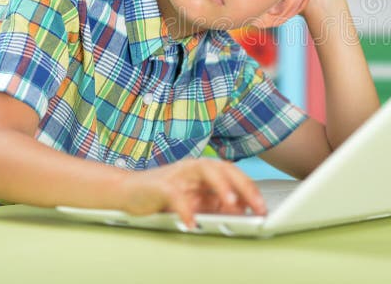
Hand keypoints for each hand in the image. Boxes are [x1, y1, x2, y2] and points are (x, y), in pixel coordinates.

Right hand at [119, 158, 265, 227]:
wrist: (128, 191)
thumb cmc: (162, 196)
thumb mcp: (195, 201)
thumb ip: (215, 204)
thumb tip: (241, 211)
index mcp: (204, 171)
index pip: (233, 174)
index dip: (250, 189)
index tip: (262, 206)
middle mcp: (194, 168)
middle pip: (224, 169)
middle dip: (243, 187)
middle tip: (257, 206)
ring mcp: (178, 174)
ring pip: (204, 171)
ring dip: (220, 186)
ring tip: (231, 204)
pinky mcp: (160, 185)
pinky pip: (175, 195)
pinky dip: (185, 209)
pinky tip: (192, 222)